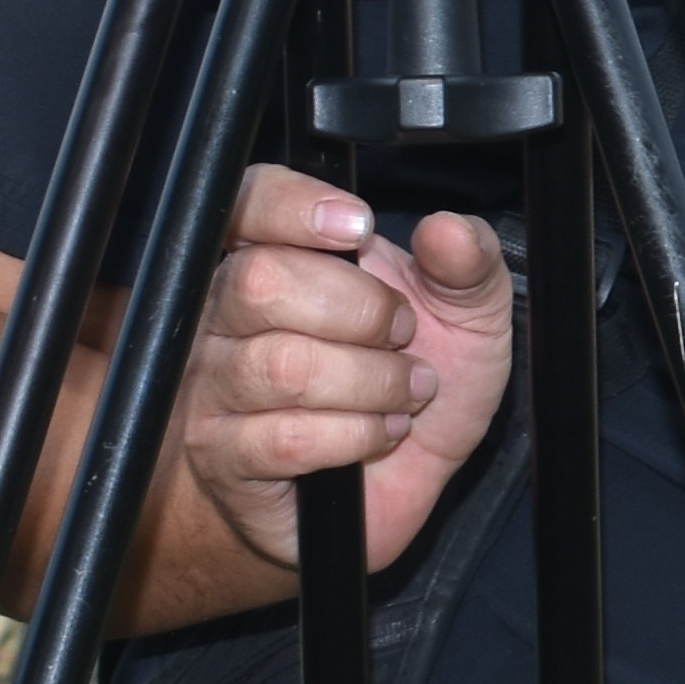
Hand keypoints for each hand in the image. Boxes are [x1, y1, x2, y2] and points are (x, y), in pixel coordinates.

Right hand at [172, 165, 513, 584]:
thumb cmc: (417, 379)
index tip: (358, 228)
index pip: (247, 205)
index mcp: (282, 259)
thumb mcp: (468, 314)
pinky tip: (379, 433)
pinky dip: (356, 435)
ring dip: (370, 382)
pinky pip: (286, 438)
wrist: (399, 479)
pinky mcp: (225, 457)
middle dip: (360, 311)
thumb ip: (468, 263)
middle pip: (259, 282)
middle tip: (402, 336)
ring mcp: (216, 388)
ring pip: (280, 366)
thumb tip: (447, 229)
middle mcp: (229, 316)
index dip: (291, 206)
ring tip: (403, 391)